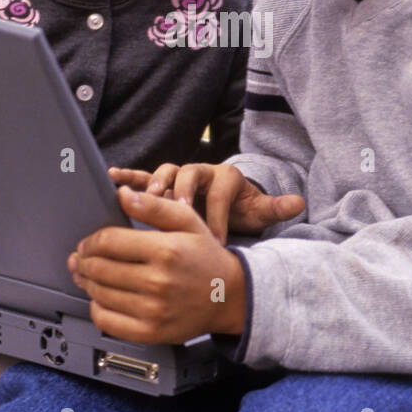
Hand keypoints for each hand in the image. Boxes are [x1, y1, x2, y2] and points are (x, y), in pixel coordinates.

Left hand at [68, 185, 245, 343]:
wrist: (229, 296)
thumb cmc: (206, 257)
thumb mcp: (187, 221)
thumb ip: (153, 206)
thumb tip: (122, 194)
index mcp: (165, 250)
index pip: (108, 242)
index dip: (90, 240)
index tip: (88, 242)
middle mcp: (158, 282)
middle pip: (99, 268)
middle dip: (83, 261)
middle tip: (80, 258)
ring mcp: (153, 310)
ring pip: (99, 294)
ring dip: (86, 282)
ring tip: (87, 274)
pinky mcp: (150, 332)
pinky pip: (106, 321)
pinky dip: (96, 308)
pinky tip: (100, 298)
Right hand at [107, 163, 303, 244]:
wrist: (223, 199)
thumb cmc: (240, 208)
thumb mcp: (258, 210)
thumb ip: (275, 207)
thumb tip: (299, 202)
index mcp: (226, 177)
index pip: (221, 193)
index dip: (218, 215)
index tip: (216, 240)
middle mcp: (201, 171)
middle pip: (190, 175)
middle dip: (183, 193)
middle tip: (178, 211)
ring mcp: (179, 175)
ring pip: (165, 173)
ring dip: (155, 185)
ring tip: (145, 200)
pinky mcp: (160, 182)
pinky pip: (142, 176)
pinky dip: (129, 176)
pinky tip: (113, 179)